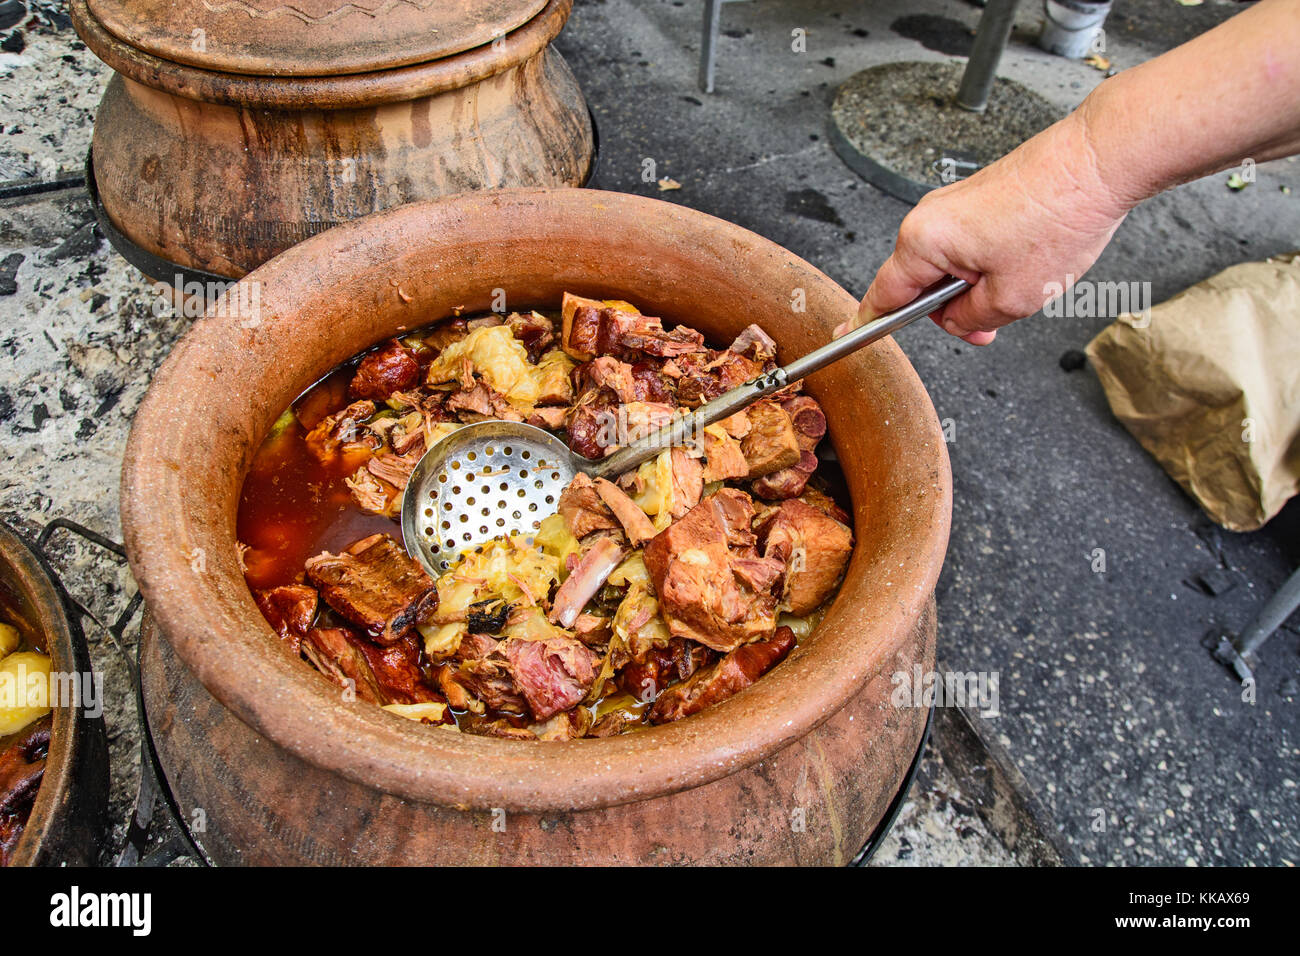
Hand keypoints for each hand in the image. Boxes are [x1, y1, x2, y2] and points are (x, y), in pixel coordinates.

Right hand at [840, 111, 1131, 345]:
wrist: (1097, 162)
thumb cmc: (1058, 217)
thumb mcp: (1011, 298)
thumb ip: (970, 320)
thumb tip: (957, 319)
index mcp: (924, 241)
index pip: (883, 295)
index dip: (869, 323)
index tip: (849, 336)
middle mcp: (929, 217)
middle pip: (919, 283)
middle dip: (951, 310)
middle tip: (990, 324)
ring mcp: (952, 205)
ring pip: (948, 266)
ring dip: (975, 287)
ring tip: (1020, 284)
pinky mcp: (976, 198)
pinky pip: (967, 245)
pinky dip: (987, 264)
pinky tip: (1023, 263)